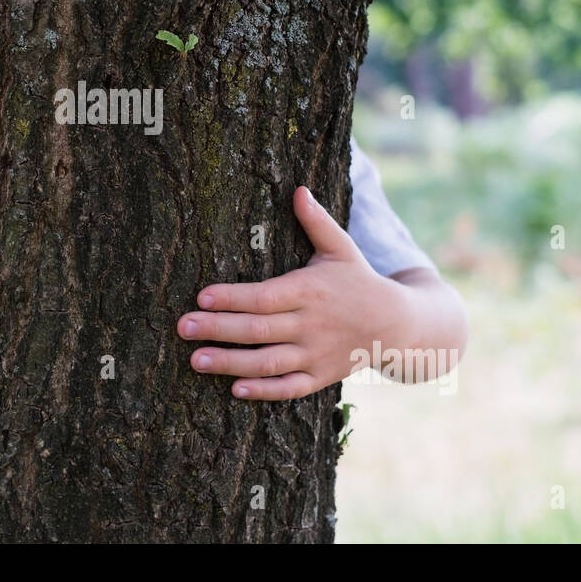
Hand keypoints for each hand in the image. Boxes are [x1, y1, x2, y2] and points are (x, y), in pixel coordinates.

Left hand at [176, 186, 412, 400]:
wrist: (397, 325)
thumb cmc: (358, 280)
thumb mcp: (341, 248)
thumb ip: (317, 222)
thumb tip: (298, 190)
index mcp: (310, 291)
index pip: (265, 296)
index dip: (233, 297)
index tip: (202, 296)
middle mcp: (311, 325)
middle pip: (259, 330)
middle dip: (218, 329)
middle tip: (183, 327)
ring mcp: (316, 354)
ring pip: (268, 362)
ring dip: (231, 363)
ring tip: (196, 360)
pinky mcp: (320, 377)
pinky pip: (289, 388)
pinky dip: (263, 391)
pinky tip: (234, 389)